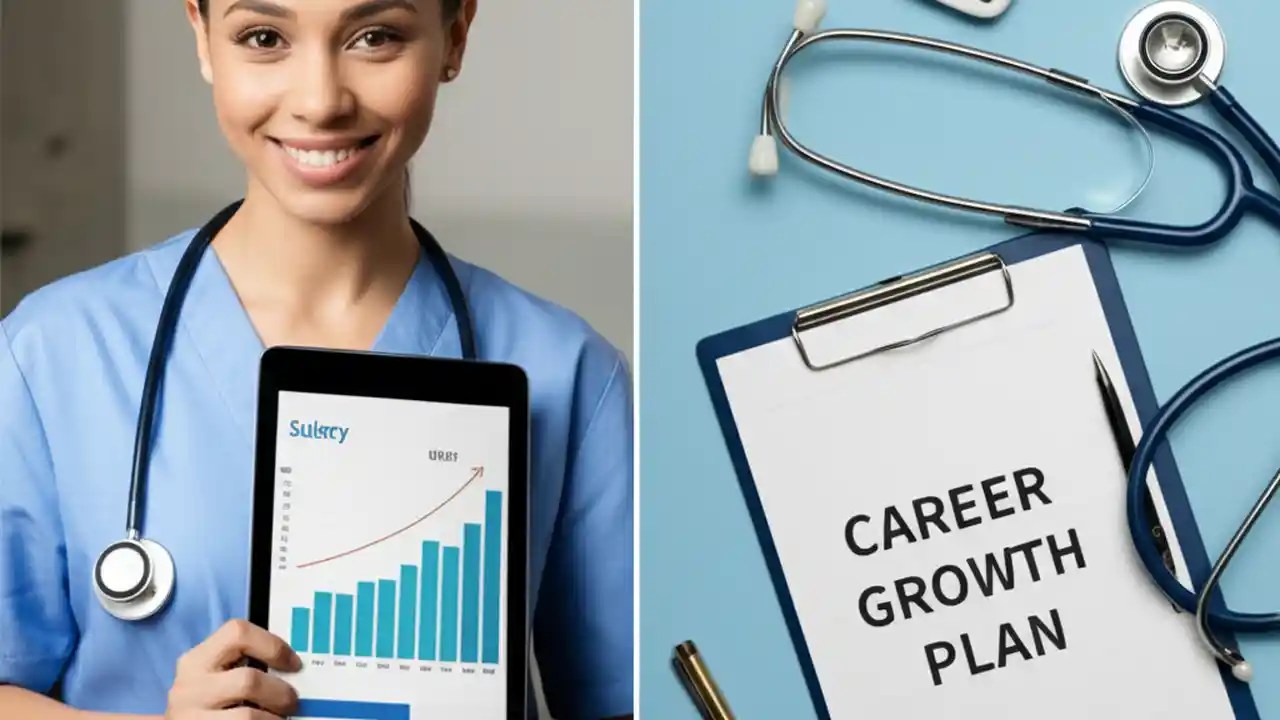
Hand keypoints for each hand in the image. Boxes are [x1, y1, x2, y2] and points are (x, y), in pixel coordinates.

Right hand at [165, 619, 301, 718]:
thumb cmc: (207, 701)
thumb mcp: (214, 676)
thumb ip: (242, 664)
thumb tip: (292, 667)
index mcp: (197, 660)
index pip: (238, 633)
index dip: (273, 645)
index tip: (293, 664)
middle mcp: (190, 686)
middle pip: (248, 680)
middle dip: (280, 692)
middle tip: (292, 702)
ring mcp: (191, 716)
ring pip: (247, 716)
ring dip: (273, 719)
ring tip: (279, 719)